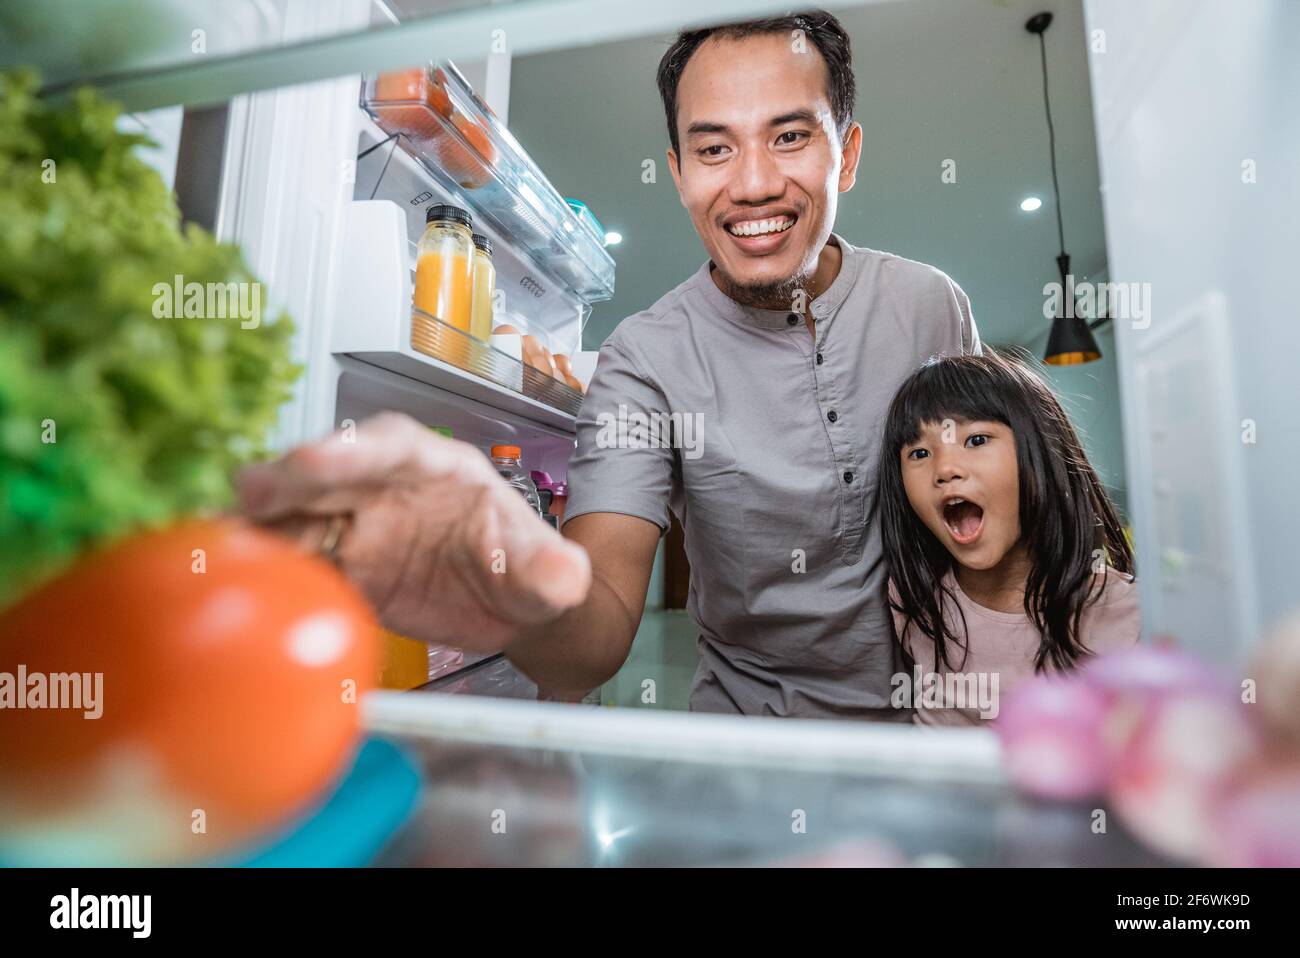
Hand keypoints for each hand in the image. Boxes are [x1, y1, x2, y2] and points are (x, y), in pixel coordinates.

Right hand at [237, 413, 591, 651]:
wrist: (509, 612)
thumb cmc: (527, 572)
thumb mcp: (548, 572)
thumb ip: (551, 570)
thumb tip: (562, 576)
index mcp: (438, 467)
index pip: (392, 447)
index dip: (352, 452)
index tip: (317, 461)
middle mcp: (388, 487)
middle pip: (330, 472)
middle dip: (290, 479)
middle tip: (252, 493)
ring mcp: (357, 525)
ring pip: (300, 513)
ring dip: (266, 523)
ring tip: (229, 536)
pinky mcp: (338, 566)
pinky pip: (296, 560)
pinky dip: (269, 566)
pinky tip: (242, 577)